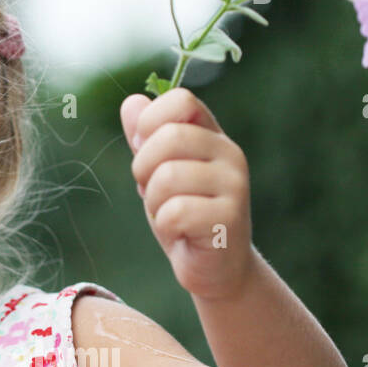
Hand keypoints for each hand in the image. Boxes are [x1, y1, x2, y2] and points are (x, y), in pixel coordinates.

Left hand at [119, 87, 257, 301]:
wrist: (215, 267)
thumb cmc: (184, 214)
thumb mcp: (158, 171)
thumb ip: (146, 138)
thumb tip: (132, 102)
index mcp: (212, 134)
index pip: (181, 99)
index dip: (150, 123)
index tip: (145, 151)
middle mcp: (230, 153)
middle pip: (169, 137)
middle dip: (144, 168)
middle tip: (154, 191)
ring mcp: (235, 186)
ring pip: (167, 177)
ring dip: (154, 203)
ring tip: (170, 214)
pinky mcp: (230, 219)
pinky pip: (175, 212)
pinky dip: (167, 225)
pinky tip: (182, 233)